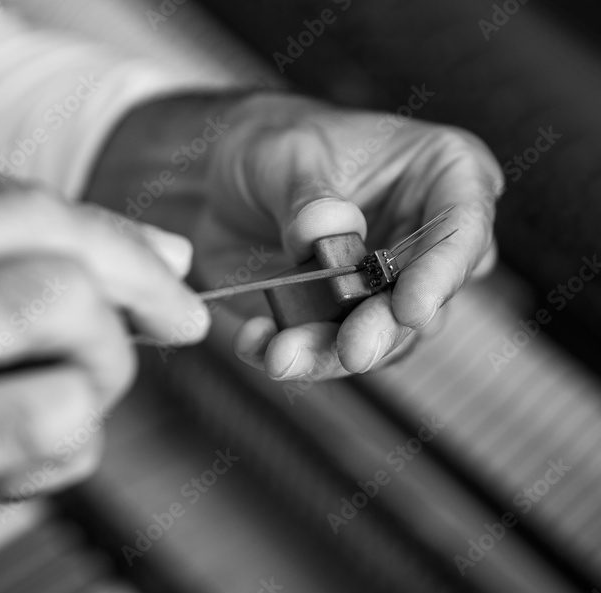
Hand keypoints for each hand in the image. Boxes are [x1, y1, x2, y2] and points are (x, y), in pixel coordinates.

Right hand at [0, 159, 206, 592]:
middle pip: (48, 226)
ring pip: (69, 305)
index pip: (3, 192)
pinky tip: (20, 473)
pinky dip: (69, 446)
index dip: (101, 230)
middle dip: (138, 276)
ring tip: (61, 414)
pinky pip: (58, 411)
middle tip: (177, 319)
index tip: (153, 264)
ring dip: (100, 367)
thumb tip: (118, 257)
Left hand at [194, 93, 502, 378]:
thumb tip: (326, 230)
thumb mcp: (283, 154)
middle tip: (352, 350)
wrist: (220, 182)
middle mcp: (428, 239)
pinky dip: (294, 355)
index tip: (411, 309)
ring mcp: (389, 287)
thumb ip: (306, 196)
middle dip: (386, 330)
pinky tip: (255, 342)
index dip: (442, 273)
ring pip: (381, 339)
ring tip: (281, 353)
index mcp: (443, 173)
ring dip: (331, 353)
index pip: (463, 226)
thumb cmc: (270, 145)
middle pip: (429, 299)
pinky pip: (328, 352)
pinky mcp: (346, 321)